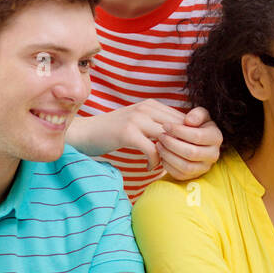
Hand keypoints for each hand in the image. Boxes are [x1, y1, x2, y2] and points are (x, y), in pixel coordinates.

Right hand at [66, 100, 185, 163]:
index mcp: (152, 104)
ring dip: (169, 155)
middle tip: (178, 162)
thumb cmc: (113, 131)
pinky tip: (148, 167)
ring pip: (167, 138)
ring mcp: (137, 119)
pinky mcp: (128, 133)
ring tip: (164, 165)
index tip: (185, 152)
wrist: (85, 132)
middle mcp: (146, 108)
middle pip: (179, 128)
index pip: (182, 118)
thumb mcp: (138, 122)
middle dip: (182, 147)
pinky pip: (152, 150)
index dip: (188, 137)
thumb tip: (181, 137)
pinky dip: (154, 162)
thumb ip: (156, 125)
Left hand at [156, 106, 222, 180]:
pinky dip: (168, 165)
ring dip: (168, 155)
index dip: (179, 131)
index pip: (197, 136)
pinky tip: (162, 154)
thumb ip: (197, 114)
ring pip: (186, 166)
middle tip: (160, 136)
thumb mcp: (200, 115)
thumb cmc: (197, 125)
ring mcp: (204, 167)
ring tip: (158, 144)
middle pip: (191, 153)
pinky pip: (180, 175)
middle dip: (172, 144)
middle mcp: (213, 155)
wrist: (196, 141)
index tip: (165, 125)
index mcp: (216, 137)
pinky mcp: (194, 176)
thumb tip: (189, 121)